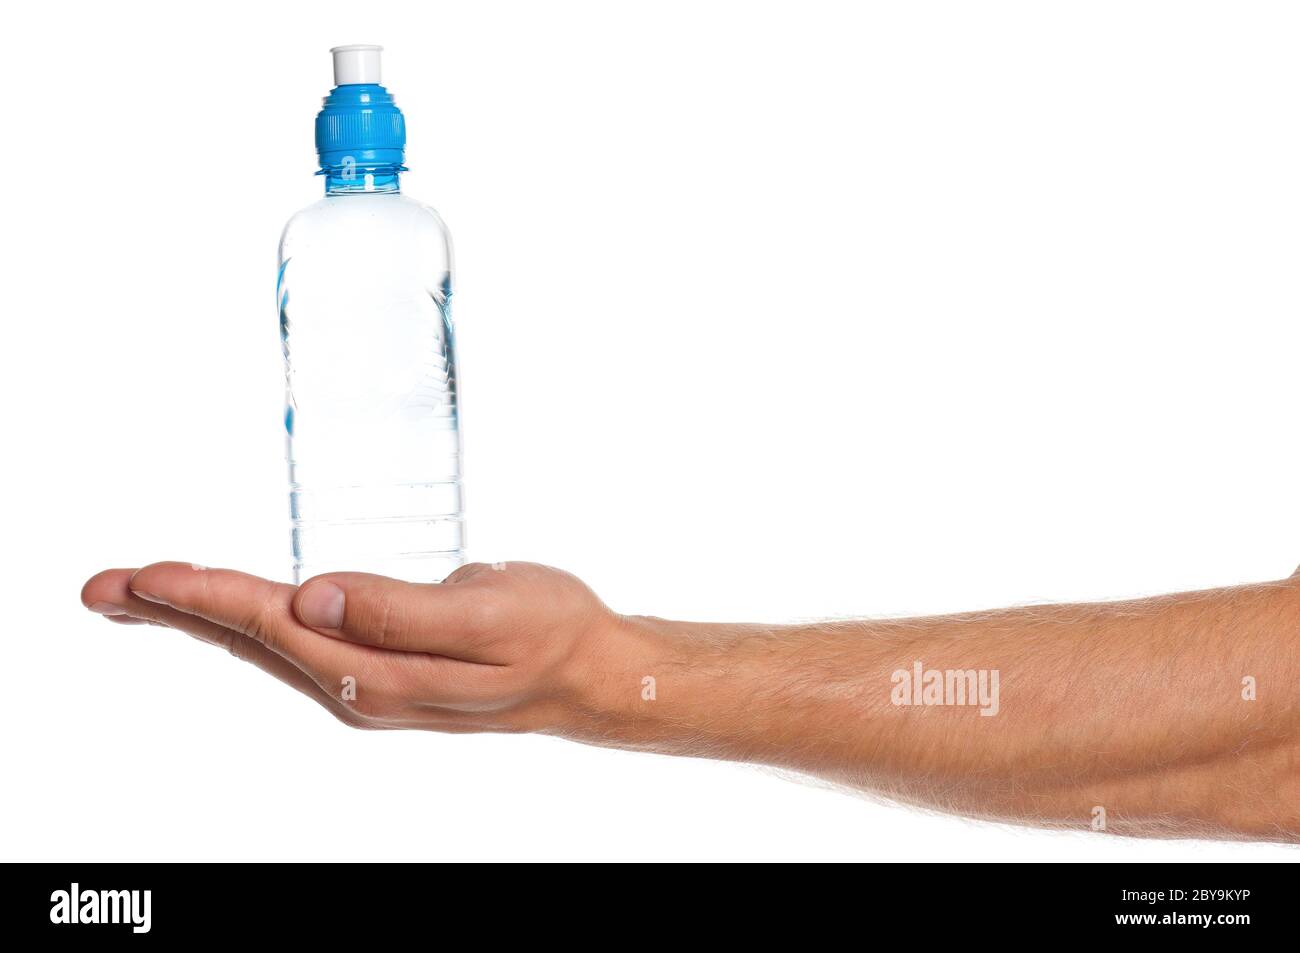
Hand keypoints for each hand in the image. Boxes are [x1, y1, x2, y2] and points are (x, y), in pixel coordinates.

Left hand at [80, 561, 641, 733]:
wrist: (588, 674)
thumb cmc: (549, 631)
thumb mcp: (487, 612)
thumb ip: (398, 609)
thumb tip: (313, 595)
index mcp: (377, 672)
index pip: (271, 624)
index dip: (203, 595)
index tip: (141, 574)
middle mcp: (359, 688)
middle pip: (250, 640)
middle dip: (174, 610)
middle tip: (102, 587)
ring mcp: (366, 687)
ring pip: (266, 646)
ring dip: (201, 619)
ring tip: (144, 596)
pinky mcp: (378, 675)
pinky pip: (295, 646)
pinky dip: (249, 624)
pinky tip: (235, 614)